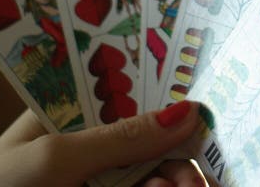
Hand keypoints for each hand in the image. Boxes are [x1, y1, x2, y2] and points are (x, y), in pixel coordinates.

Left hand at [0, 101, 202, 186]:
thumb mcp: (55, 158)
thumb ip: (119, 138)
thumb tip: (187, 112)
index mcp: (72, 108)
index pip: (129, 85)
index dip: (169, 88)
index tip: (204, 98)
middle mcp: (90, 139)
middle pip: (151, 129)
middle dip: (179, 144)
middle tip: (197, 166)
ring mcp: (100, 175)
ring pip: (155, 166)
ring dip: (177, 174)